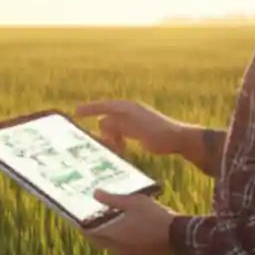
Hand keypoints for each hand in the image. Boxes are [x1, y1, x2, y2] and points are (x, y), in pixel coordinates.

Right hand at [74, 99, 188, 156]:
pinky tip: (122, 149)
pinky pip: (122, 133)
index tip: (75, 113)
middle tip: (101, 144)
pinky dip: (119, 140)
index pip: (104, 105)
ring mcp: (135, 120)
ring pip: (114, 128)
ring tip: (117, 149)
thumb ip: (117, 125)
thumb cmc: (157, 133)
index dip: (89, 109)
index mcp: (128, 108)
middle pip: (108, 119)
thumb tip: (100, 123)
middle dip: (103, 131)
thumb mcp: (134, 129)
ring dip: (112, 138)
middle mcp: (129, 111)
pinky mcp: (139, 129)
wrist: (179, 139)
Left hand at [81, 189, 177, 254]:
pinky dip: (123, 244)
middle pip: (100, 242)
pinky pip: (126, 252)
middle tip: (96, 222)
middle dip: (96, 233)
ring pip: (113, 248)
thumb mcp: (132, 202)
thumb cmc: (153, 215)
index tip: (81, 221)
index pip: (90, 233)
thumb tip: (94, 193)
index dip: (84, 227)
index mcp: (112, 235)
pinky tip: (130, 235)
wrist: (177, 236)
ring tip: (113, 226)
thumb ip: (111, 199)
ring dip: (110, 239)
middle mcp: (117, 249)